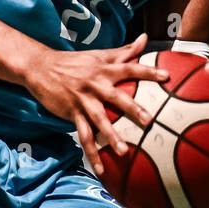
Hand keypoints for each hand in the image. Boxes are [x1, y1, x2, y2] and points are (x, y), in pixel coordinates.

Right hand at [23, 34, 169, 175]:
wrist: (42, 67)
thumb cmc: (75, 61)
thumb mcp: (99, 54)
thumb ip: (125, 50)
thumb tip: (146, 38)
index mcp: (104, 69)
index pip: (130, 68)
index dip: (148, 71)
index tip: (167, 77)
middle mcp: (95, 84)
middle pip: (116, 97)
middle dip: (132, 109)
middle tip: (148, 121)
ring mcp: (83, 100)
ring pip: (99, 120)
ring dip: (111, 137)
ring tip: (124, 152)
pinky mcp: (72, 114)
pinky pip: (84, 136)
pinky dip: (92, 153)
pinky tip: (101, 169)